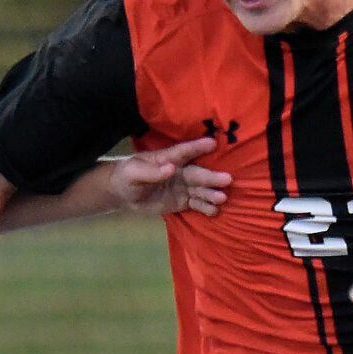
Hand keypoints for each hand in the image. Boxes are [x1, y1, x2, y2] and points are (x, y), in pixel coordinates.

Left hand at [108, 137, 231, 217]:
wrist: (124, 194)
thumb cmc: (129, 176)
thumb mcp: (134, 173)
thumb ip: (152, 172)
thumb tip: (171, 168)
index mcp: (168, 159)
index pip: (184, 152)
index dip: (197, 147)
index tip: (213, 143)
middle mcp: (179, 172)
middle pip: (197, 174)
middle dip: (212, 177)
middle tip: (228, 179)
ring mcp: (183, 187)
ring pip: (200, 190)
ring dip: (211, 194)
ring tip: (222, 198)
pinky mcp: (182, 201)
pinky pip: (197, 204)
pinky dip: (206, 207)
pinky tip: (215, 210)